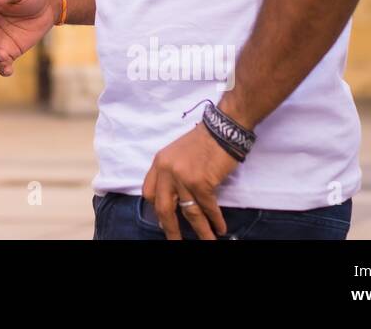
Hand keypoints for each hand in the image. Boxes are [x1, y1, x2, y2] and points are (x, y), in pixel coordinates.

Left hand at [140, 122, 240, 239]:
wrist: (222, 129)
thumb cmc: (203, 141)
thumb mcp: (176, 154)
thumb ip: (171, 174)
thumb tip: (173, 200)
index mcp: (159, 163)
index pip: (148, 192)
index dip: (155, 209)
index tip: (163, 221)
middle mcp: (167, 171)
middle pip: (163, 208)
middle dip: (170, 229)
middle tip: (176, 241)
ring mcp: (183, 177)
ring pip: (189, 212)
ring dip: (200, 230)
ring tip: (207, 241)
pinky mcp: (201, 182)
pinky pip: (207, 207)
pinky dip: (215, 220)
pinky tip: (220, 228)